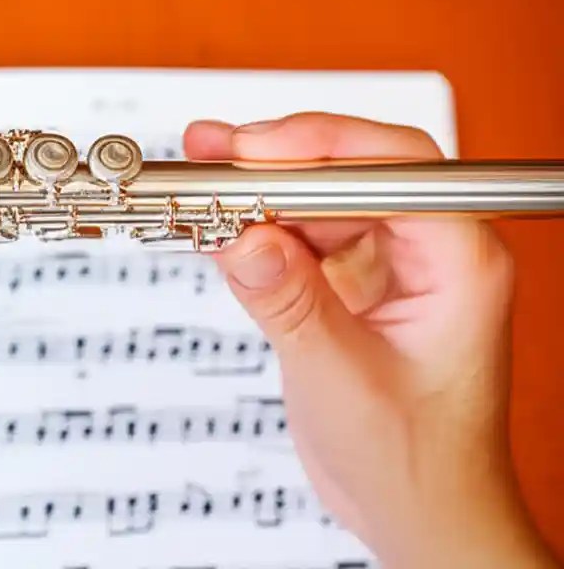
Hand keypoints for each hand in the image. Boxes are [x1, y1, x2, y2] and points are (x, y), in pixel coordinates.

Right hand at [184, 113, 557, 567]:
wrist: (418, 512)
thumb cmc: (418, 462)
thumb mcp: (342, 380)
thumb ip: (289, 302)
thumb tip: (242, 236)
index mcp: (461, 264)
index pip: (396, 168)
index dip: (319, 147)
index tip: (252, 153)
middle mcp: (431, 252)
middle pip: (350, 173)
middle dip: (274, 164)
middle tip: (209, 155)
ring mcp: (391, 265)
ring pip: (319, 200)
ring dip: (258, 194)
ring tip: (198, 188)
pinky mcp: (353, 283)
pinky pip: (301, 237)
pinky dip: (257, 232)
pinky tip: (216, 227)